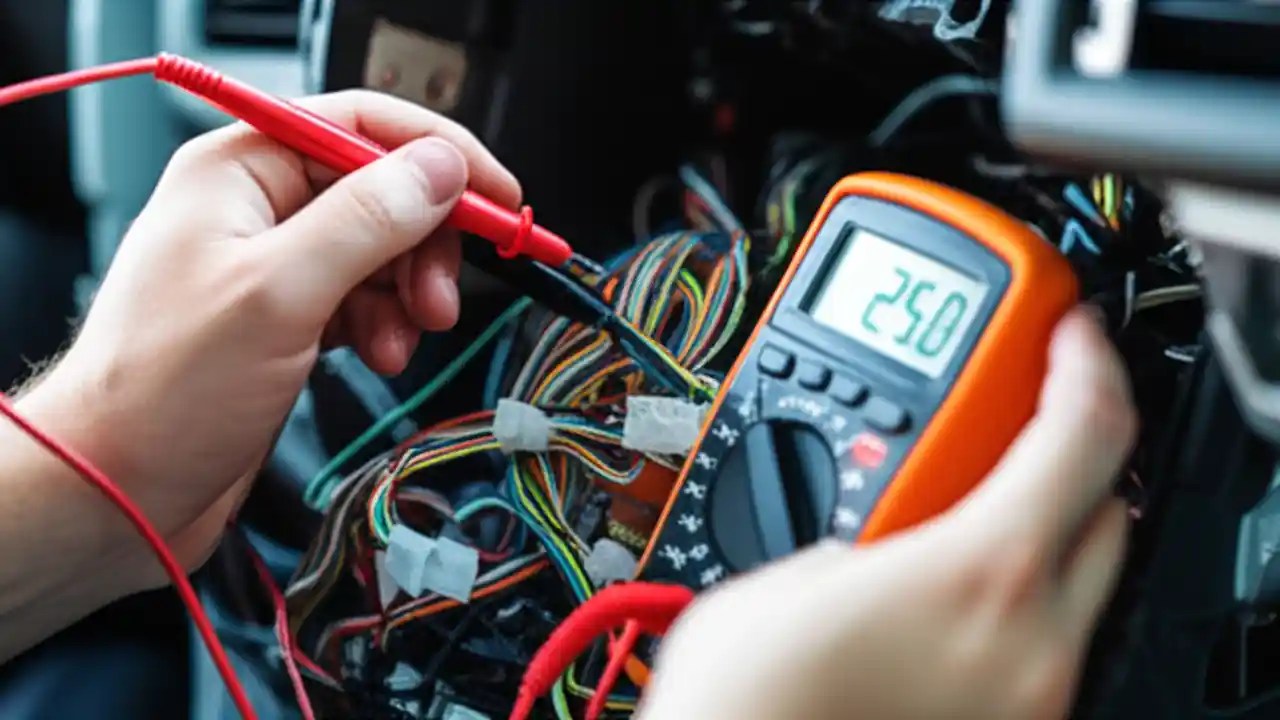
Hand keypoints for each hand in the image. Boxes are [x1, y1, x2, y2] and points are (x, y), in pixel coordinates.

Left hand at [19, 90, 518, 589]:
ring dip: (408, 292)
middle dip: (426, 243)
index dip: (441, 155)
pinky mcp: (286, 312)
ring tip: (407, 337)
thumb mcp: (280, 294)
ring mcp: (272, 260)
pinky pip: (363, 295)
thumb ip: (367, 221)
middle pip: (381, 191)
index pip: (362, 124)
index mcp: (240, 169)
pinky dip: (385, 323)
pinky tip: (380, 353)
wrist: (120, 488)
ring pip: (380, 249)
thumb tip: (440, 168)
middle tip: (444, 296)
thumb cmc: (164, 392)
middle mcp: (257, 204)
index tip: (500, 196)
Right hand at [638, 309, 1136, 719]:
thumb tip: (894, 524)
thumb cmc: (748, 698)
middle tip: (1016, 415)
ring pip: (1082, 578)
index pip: (1084, 431)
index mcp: (984, 572)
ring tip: (962, 505)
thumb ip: (874, 526)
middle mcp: (1032, 640)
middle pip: (1108, 503)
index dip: (1084, 361)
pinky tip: (945, 587)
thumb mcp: (795, 565)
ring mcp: (1032, 694)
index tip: (1067, 334)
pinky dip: (1016, 594)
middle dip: (1069, 447)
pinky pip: (1046, 637)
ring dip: (1042, 524)